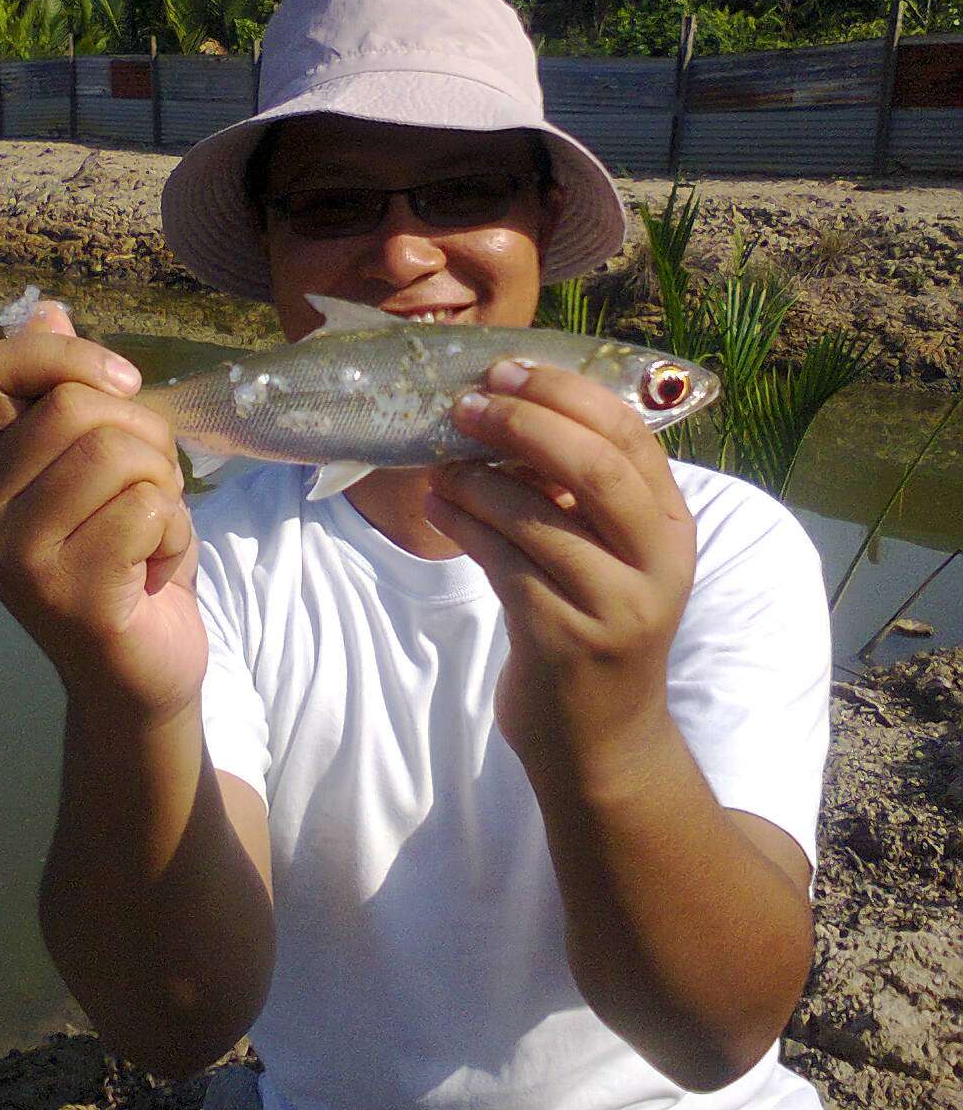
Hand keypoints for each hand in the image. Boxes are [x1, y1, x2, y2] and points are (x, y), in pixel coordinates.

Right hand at [0, 301, 206, 722]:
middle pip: (78, 406)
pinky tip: (155, 570)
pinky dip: (175, 530)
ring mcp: (15, 560)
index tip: (123, 385)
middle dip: (146, 435)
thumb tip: (47, 309)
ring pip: (117, 453)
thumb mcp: (103, 466)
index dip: (72, 356)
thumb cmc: (128, 560)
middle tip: (151, 491)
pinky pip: (148, 510)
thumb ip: (69, 394)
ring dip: (164, 484)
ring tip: (151, 530)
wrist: (142, 676)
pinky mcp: (68, 597)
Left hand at [426, 358, 695, 773]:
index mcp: (672, 525)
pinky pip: (502, 564)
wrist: (601, 739)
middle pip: (594, 467)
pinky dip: (463, 526)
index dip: (565, 393)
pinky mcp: (564, 641)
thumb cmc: (594, 622)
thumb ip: (577, 490)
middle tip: (468, 404)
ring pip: (536, 518)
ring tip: (439, 464)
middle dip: (523, 423)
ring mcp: (615, 606)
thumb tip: (505, 409)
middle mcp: (657, 563)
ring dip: (476, 479)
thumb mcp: (608, 552)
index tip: (508, 369)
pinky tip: (438, 507)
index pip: (630, 435)